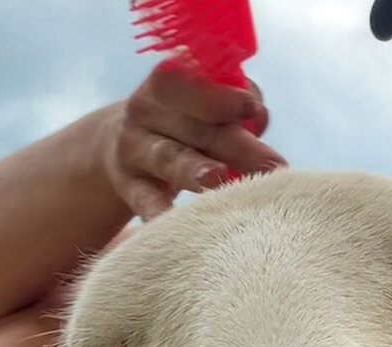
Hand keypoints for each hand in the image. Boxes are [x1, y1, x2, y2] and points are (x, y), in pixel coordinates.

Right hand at [102, 60, 287, 220]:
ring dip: (195, 169)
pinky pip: (145, 200)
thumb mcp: (197, 105)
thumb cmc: (181, 122)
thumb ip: (232, 103)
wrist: (116, 147)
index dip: (222, 95)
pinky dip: (159, 211)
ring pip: (170, 158)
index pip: (190, 81)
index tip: (253, 109)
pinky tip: (172, 220)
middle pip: (197, 129)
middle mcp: (146, 114)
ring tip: (219, 179)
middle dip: (239, 146)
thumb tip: (258, 116)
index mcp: (166, 86)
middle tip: (275, 166)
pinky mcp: (129, 188)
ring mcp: (134, 152)